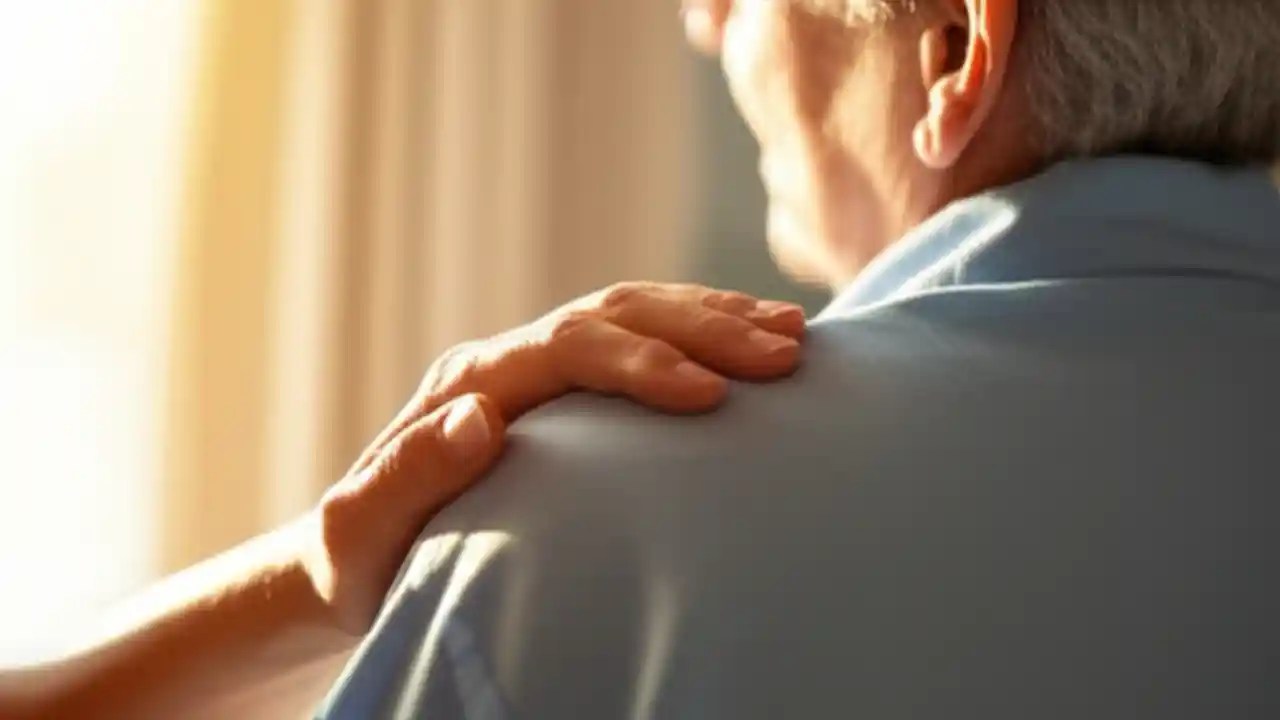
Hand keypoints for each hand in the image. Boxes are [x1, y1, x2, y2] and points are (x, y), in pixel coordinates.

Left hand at [308, 282, 806, 632]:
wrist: (354, 555)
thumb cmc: (359, 561)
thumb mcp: (356, 537)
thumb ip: (405, 475)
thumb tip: (480, 416)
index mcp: (467, 384)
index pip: (566, 348)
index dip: (640, 362)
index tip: (708, 392)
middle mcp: (506, 362)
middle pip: (615, 314)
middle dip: (701, 326)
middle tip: (780, 351)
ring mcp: (537, 368)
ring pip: (638, 312)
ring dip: (715, 315)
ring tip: (792, 333)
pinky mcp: (565, 389)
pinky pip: (643, 338)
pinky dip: (702, 329)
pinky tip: (756, 337)